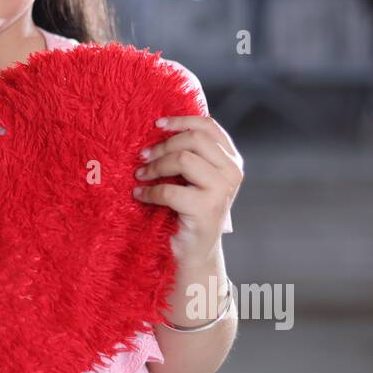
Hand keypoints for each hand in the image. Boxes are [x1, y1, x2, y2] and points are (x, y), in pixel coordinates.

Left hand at [132, 116, 242, 269]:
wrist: (195, 252)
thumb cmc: (188, 211)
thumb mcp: (193, 178)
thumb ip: (189, 154)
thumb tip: (158, 128)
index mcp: (231, 160)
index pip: (209, 126)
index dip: (181, 120)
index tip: (157, 124)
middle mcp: (232, 172)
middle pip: (194, 139)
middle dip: (163, 145)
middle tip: (142, 156)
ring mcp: (222, 190)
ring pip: (183, 159)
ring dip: (155, 166)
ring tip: (141, 175)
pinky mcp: (207, 209)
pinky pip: (170, 190)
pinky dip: (150, 191)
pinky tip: (140, 195)